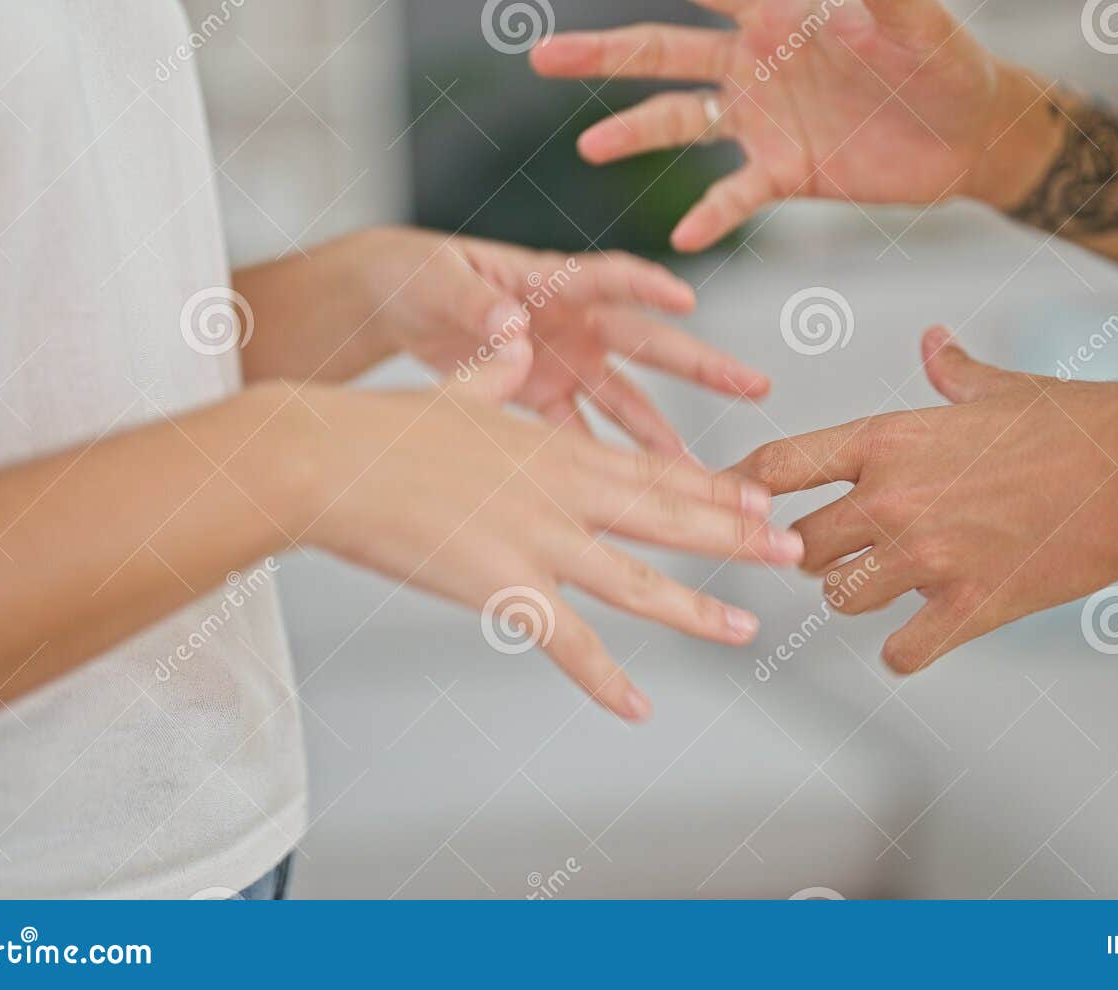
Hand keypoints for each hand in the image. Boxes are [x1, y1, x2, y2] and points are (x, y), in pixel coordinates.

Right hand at [291, 343, 804, 721]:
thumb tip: (510, 343)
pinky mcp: (502, 586)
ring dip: (698, 608)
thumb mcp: (453, 389)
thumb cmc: (379, 427)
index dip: (710, 489)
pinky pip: (567, 645)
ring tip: (748, 626)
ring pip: (638, 581)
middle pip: (667, 518)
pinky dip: (605, 681)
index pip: (651, 469)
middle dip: (735, 538)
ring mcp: (538, 539)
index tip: (757, 497)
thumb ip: (495, 372)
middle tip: (791, 551)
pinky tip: (638, 708)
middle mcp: (561, 490)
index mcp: (553, 446)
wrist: (325, 456)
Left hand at [366, 227, 770, 453]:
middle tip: (752, 385)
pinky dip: (605, 471)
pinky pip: (584, 437)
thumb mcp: (437, 280)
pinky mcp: (543, 396)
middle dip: (700, 366)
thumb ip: (474, 302)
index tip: (682, 300)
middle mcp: (571, 323)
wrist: (393, 301)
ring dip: (662, 439)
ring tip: (704, 478)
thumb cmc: (416, 275)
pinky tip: (636, 505)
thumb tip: (508, 322)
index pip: (607, 277)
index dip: (645, 287)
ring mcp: (563, 362)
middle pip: (645, 345)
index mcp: (548, 280)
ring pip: (626, 404)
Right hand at [532, 0, 1037, 250]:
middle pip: (664, 54)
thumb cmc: (945, 61)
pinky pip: (736, 194)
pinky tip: (686, 238)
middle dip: (603, 54)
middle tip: (542, 53)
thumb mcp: (920, 21)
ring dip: (636, 133)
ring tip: (591, 149)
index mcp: (779, 11)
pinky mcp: (783, 171)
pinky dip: (712, 214)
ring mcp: (762, 119)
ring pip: (681, 123)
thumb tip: (844, 3)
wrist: (968, 133)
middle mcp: (755, 62)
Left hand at [733, 328, 1117, 671]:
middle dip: (813, 552)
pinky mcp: (972, 607)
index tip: (733, 505)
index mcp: (887, 439)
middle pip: (797, 547)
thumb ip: (951, 372)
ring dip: (859, 596)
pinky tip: (922, 637)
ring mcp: (929, 557)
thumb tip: (935, 342)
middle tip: (843, 552)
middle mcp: (893, 498)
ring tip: (889, 587)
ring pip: (840, 600)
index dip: (739, 490)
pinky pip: (902, 652)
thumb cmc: (1075, 421)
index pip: (774, 467)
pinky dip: (905, 651)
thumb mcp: (999, 389)